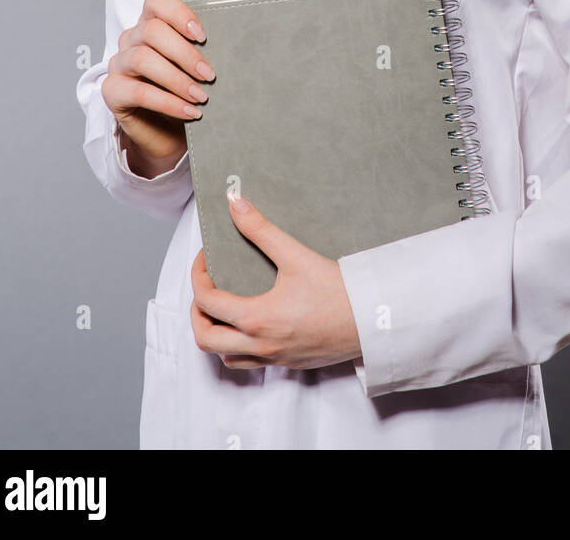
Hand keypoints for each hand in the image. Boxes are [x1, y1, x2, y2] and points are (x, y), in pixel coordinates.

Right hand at [101, 0, 213, 167]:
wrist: (172, 131)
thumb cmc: (184, 88)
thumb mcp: (196, 56)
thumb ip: (191, 22)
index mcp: (151, 23)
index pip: (156, 0)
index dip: (179, 12)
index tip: (203, 35)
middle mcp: (131, 39)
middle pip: (152, 31)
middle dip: (185, 53)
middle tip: (210, 74)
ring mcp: (118, 64)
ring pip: (143, 60)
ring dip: (177, 79)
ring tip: (202, 96)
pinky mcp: (112, 92)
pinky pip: (138, 92)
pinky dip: (168, 102)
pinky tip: (189, 111)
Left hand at [190, 194, 362, 370]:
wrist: (372, 321)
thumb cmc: (338, 291)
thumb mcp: (297, 256)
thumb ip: (262, 230)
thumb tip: (236, 205)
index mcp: (257, 318)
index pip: (207, 301)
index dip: (198, 276)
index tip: (205, 259)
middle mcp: (261, 344)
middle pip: (206, 338)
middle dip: (197, 311)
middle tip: (206, 287)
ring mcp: (275, 358)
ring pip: (225, 357)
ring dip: (215, 334)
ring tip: (222, 308)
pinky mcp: (289, 363)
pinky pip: (250, 363)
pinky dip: (237, 347)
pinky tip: (250, 326)